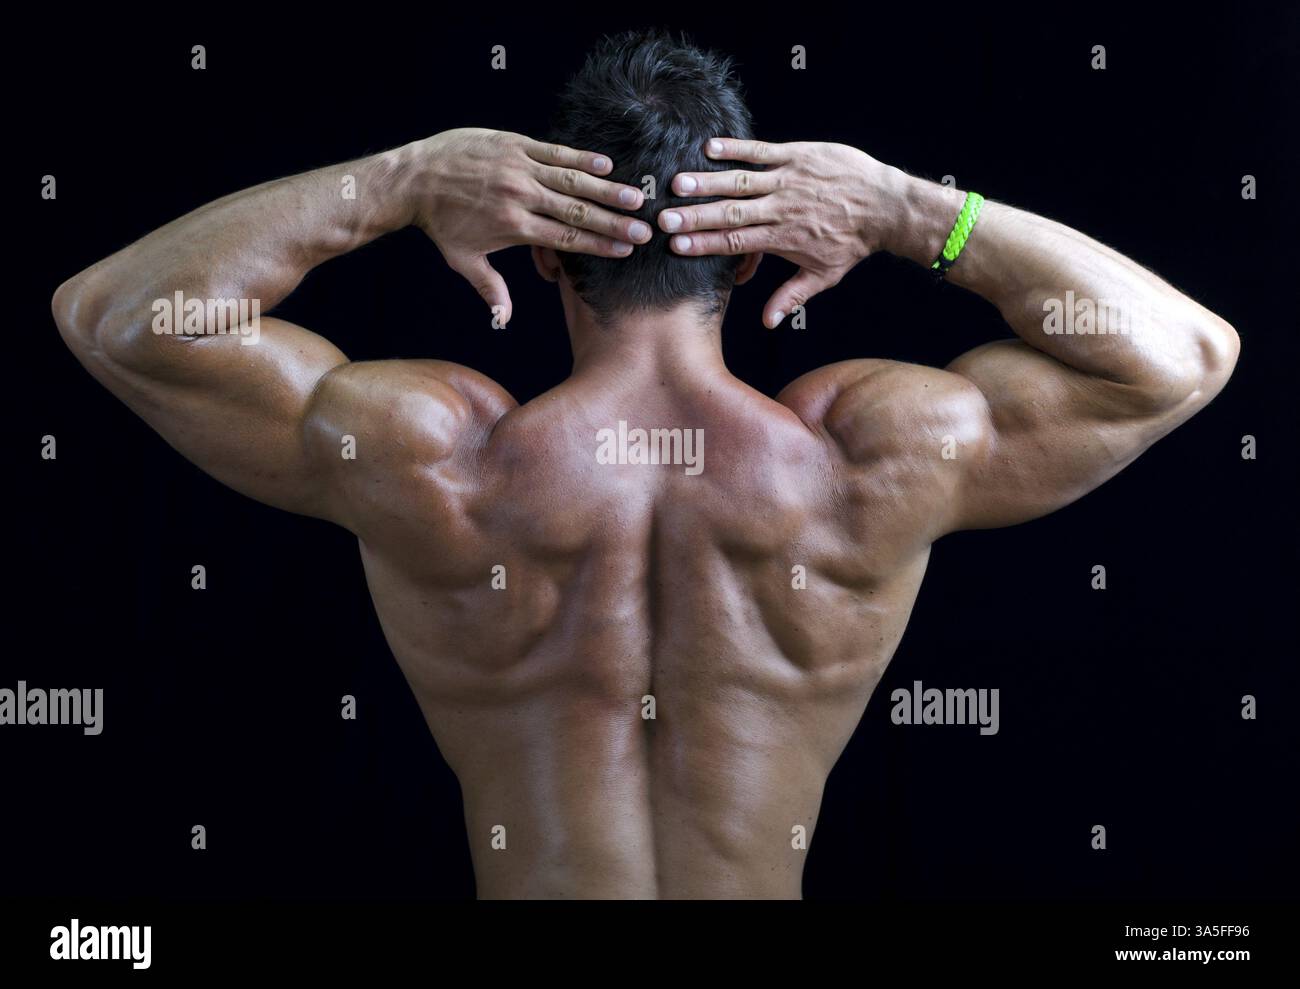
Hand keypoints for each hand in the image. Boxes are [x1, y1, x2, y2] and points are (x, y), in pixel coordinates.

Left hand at [411, 128, 651, 323]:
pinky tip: (606, 164)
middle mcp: (520, 197)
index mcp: (513, 227)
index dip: (598, 246)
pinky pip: (553, 151)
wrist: (414, 178)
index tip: (626, 251)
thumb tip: (503, 320)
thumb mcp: (463, 260)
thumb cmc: (439, 223)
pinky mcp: (513, 144)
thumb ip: (489, 288)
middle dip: (613, 222)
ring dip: (606, 189)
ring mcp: (518, 168)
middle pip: (576, 212)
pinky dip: (580, 158)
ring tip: (635, 196)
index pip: (565, 240)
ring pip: (570, 180)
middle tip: (644, 229)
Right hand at [659, 138, 898, 326]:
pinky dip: (736, 149)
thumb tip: (766, 322)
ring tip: (678, 183)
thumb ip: (791, 297)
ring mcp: (789, 179)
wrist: (887, 206)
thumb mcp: (824, 276)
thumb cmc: (854, 243)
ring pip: (741, 181)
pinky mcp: (799, 155)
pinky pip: (762, 151)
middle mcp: (781, 208)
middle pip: (731, 213)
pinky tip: (709, 148)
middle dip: (696, 217)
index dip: (705, 245)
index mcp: (783, 238)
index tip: (677, 246)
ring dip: (708, 182)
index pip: (736, 243)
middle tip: (664, 218)